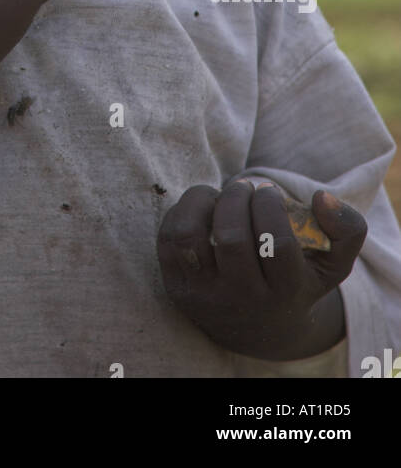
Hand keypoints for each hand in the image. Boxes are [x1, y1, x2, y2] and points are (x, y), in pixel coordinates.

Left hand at [157, 179, 366, 359]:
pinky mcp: (176, 288)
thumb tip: (320, 196)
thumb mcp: (332, 262)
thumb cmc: (297, 280)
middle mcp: (242, 299)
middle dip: (237, 197)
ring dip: (202, 201)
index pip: (274, 243)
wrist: (258, 327)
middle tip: (244, 187)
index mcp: (284, 293)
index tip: (269, 191)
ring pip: (188, 237)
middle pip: (231, 238)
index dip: (270, 205)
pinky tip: (203, 210)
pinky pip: (168, 239)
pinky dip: (182, 211)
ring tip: (219, 196)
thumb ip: (346, 228)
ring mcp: (204, 296)